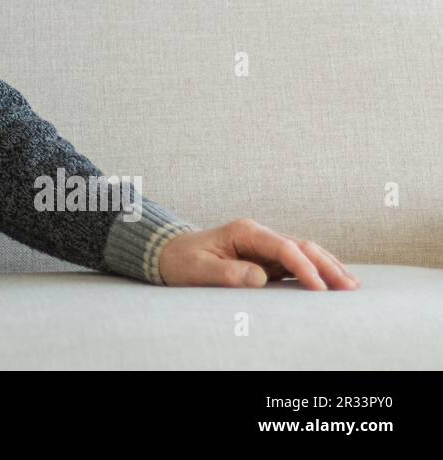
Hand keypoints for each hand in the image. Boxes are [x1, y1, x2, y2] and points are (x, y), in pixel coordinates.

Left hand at [158, 218, 359, 289]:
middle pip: (301, 246)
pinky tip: (333, 283)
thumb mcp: (198, 268)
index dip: (303, 267)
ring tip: (352, 286)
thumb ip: (227, 272)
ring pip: (304, 253)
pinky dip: (316, 272)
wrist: (169, 254)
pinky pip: (296, 264)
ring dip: (328, 267)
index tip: (318, 288)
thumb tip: (260, 278)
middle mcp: (259, 235)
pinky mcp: (265, 259)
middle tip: (350, 287)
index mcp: (245, 231)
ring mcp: (264, 246)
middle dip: (327, 265)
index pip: (283, 247)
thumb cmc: (182, 260)